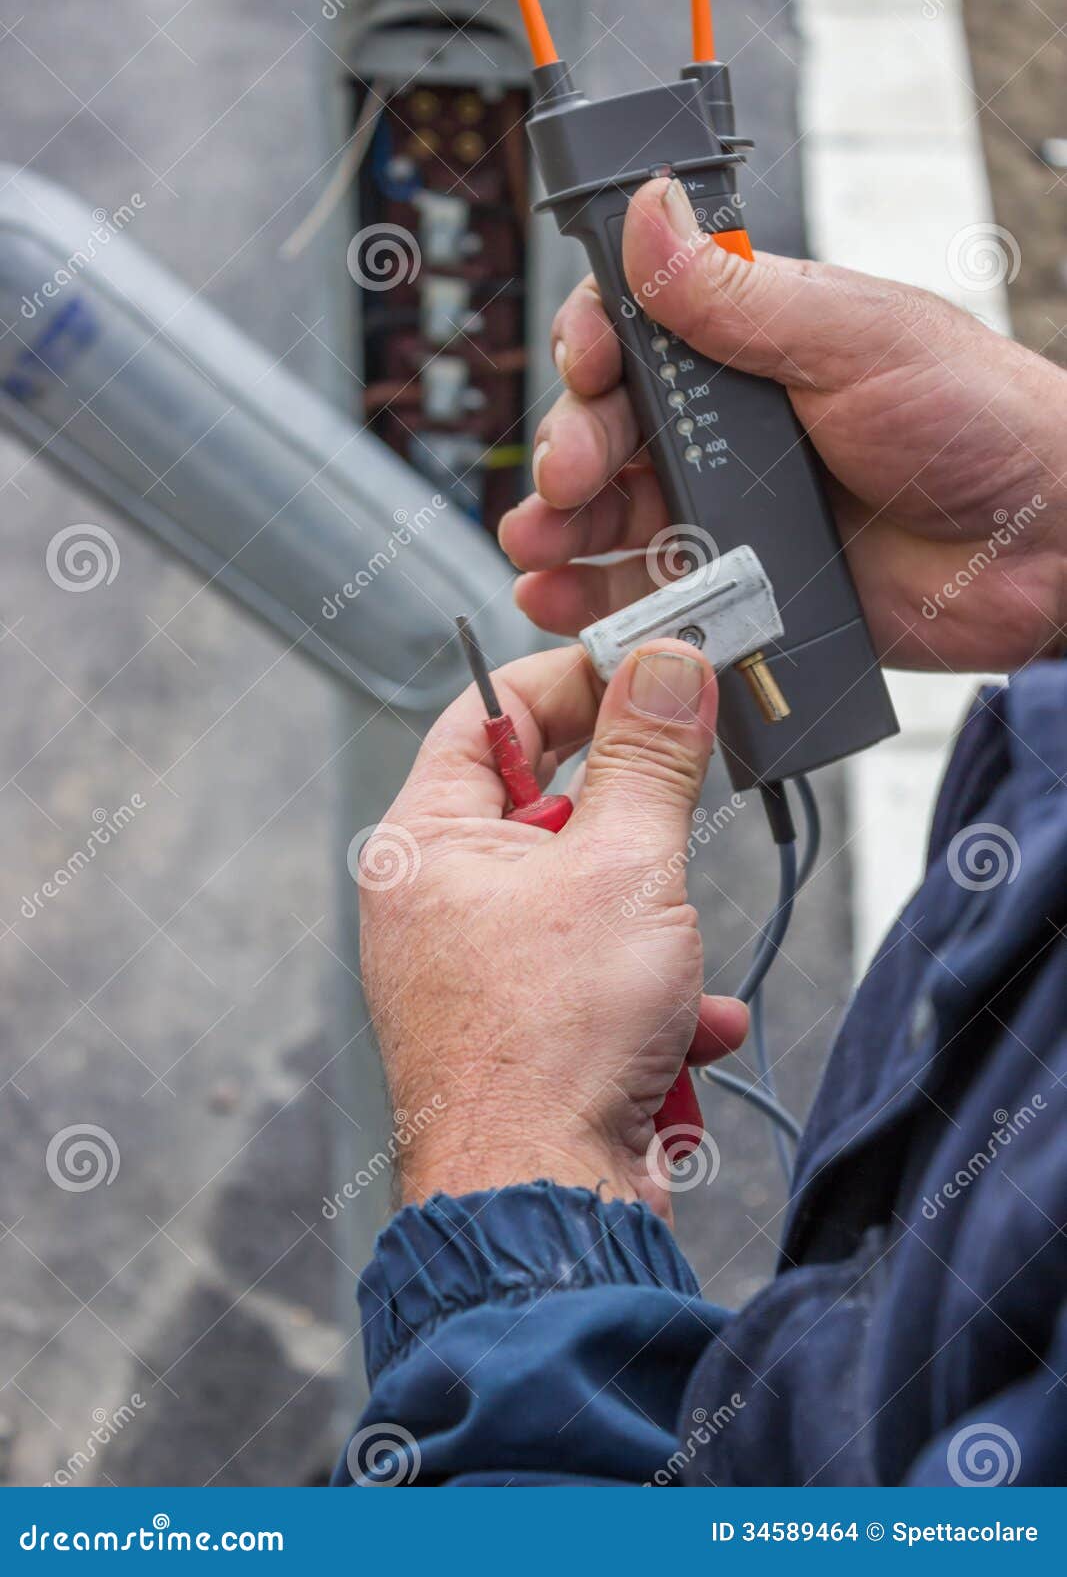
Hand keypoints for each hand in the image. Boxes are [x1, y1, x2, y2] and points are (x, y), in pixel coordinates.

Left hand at [357, 639, 746, 1221]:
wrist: (542, 1205)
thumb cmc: (547, 1050)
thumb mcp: (625, 868)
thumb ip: (650, 757)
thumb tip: (665, 665)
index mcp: (427, 843)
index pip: (490, 712)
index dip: (573, 681)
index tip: (647, 670)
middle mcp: (440, 903)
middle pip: (550, 808)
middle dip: (635, 831)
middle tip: (683, 811)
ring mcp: (481, 973)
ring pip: (592, 901)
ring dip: (659, 931)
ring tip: (673, 965)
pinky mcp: (527, 1033)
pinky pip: (602, 981)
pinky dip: (657, 1000)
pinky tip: (686, 1032)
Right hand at [500, 176, 1066, 671]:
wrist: (1046, 545)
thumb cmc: (977, 420)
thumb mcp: (851, 336)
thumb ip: (735, 294)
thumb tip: (648, 213)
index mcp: (750, 346)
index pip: (634, 332)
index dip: (592, 351)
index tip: (586, 370)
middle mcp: (730, 428)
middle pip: (606, 430)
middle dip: (567, 450)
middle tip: (567, 478)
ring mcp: (733, 512)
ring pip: (614, 516)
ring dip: (561, 529)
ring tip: (541, 548)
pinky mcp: (742, 591)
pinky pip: (654, 595)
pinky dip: (600, 600)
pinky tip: (566, 601)